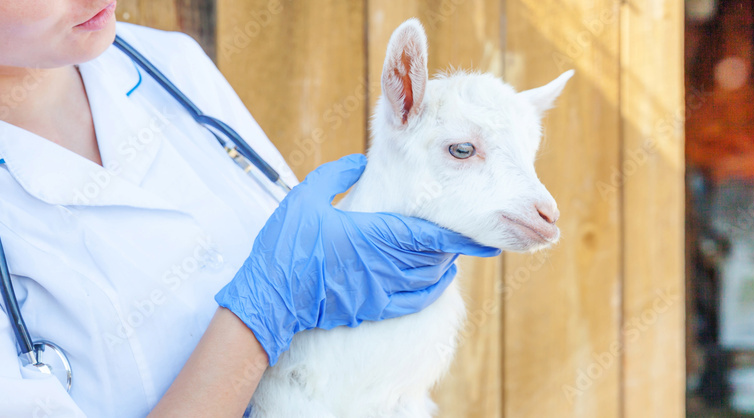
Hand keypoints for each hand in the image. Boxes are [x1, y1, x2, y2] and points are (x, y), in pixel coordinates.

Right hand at [215, 154, 500, 364]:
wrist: (270, 300)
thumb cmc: (286, 247)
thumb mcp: (306, 198)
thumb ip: (336, 175)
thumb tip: (360, 162)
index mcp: (374, 235)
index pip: (429, 234)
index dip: (459, 234)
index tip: (483, 232)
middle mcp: (385, 266)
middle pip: (435, 256)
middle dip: (454, 245)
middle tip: (470, 230)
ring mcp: (381, 291)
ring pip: (429, 278)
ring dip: (444, 263)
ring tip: (454, 249)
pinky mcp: (373, 309)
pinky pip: (416, 300)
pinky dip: (433, 288)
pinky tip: (440, 279)